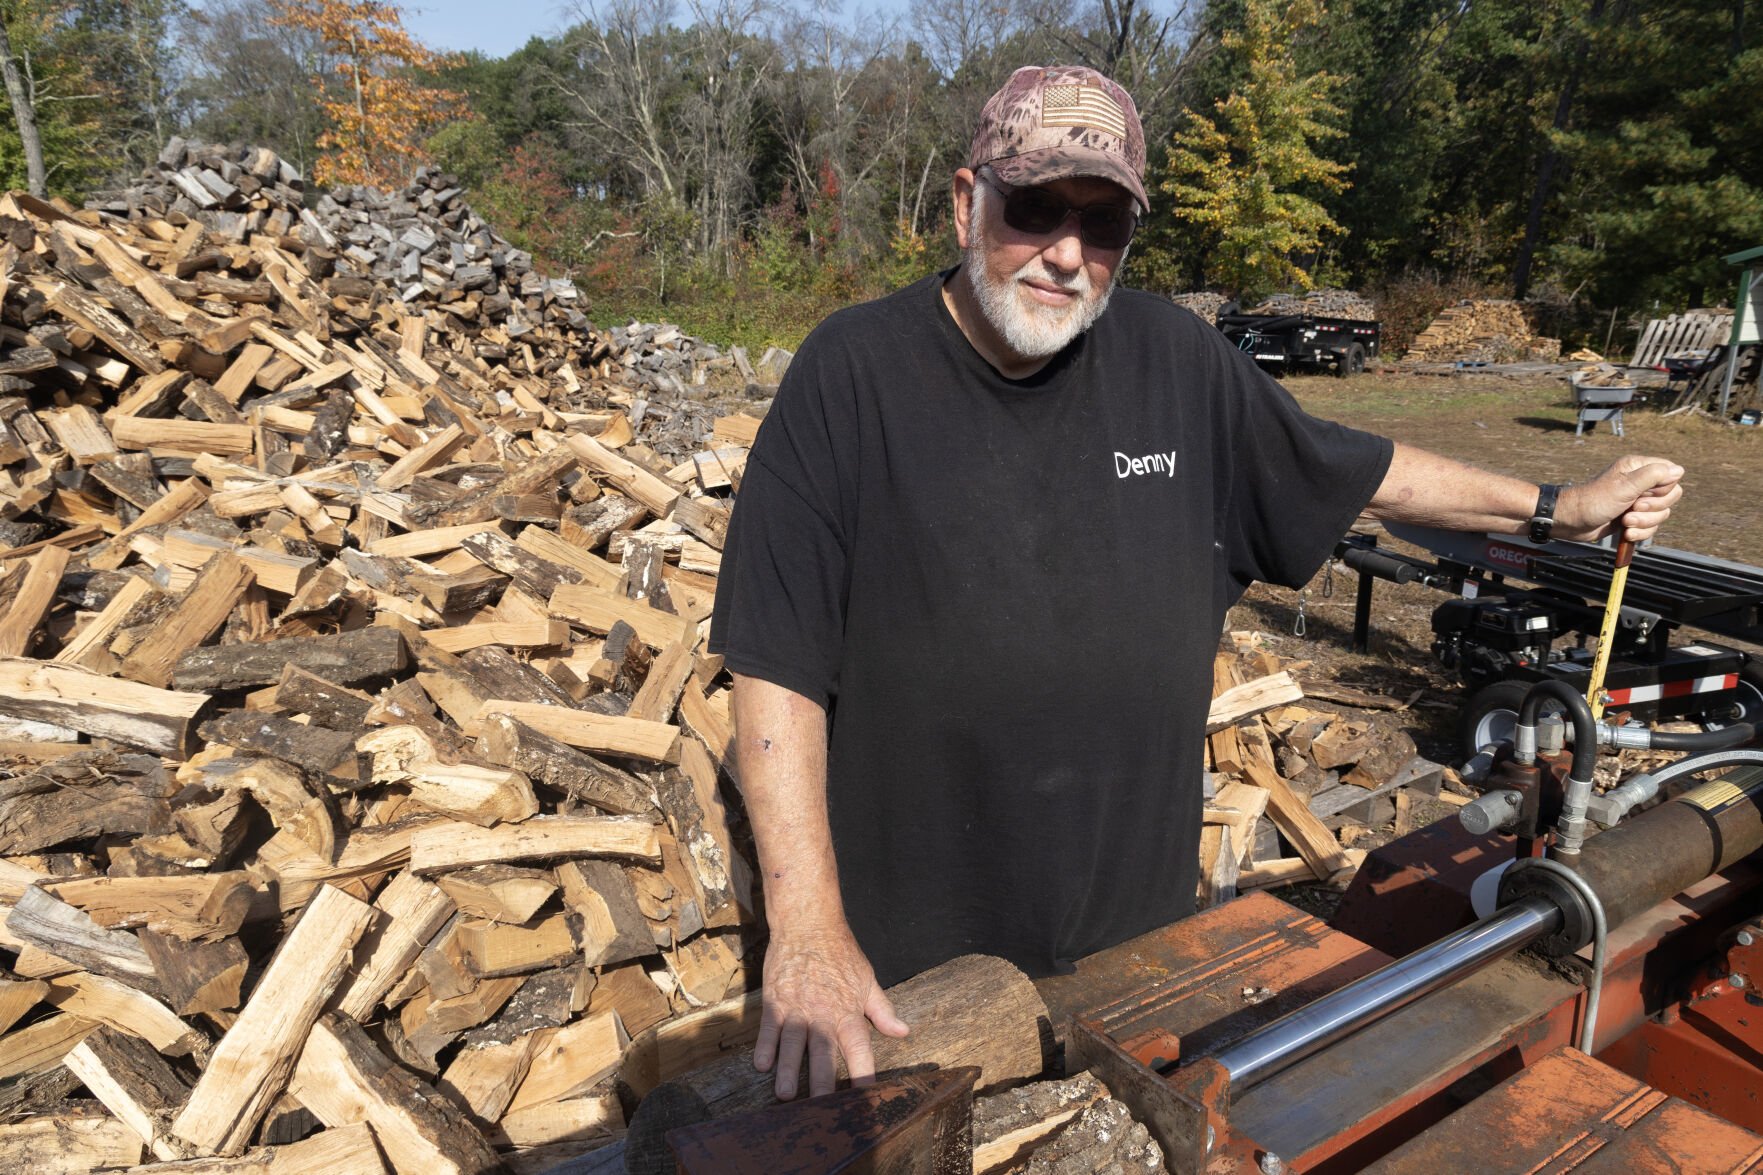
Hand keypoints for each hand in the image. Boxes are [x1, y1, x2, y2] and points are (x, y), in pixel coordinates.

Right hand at [752, 923, 909, 1099]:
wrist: (808, 924)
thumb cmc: (840, 953)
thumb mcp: (867, 979)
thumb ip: (883, 1010)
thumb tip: (903, 1032)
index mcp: (848, 1011)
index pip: (858, 1046)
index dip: (862, 1071)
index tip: (865, 1095)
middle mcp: (822, 1013)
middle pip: (823, 1052)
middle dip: (821, 1081)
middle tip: (819, 1108)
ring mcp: (796, 1007)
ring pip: (792, 1044)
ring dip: (788, 1069)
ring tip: (785, 1094)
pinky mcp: (775, 1000)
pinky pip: (769, 1028)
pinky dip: (765, 1046)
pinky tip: (761, 1065)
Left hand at [1560, 455, 1684, 543]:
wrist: (1572, 522)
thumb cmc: (1594, 501)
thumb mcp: (1625, 486)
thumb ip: (1652, 476)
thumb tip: (1679, 470)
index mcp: (1638, 468)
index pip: (1671, 474)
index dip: (1663, 488)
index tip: (1643, 494)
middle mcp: (1641, 483)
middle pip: (1670, 496)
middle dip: (1653, 508)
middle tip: (1632, 508)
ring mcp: (1637, 501)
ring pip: (1662, 514)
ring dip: (1644, 522)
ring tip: (1625, 522)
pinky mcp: (1633, 517)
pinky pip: (1651, 527)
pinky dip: (1640, 533)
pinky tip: (1626, 533)